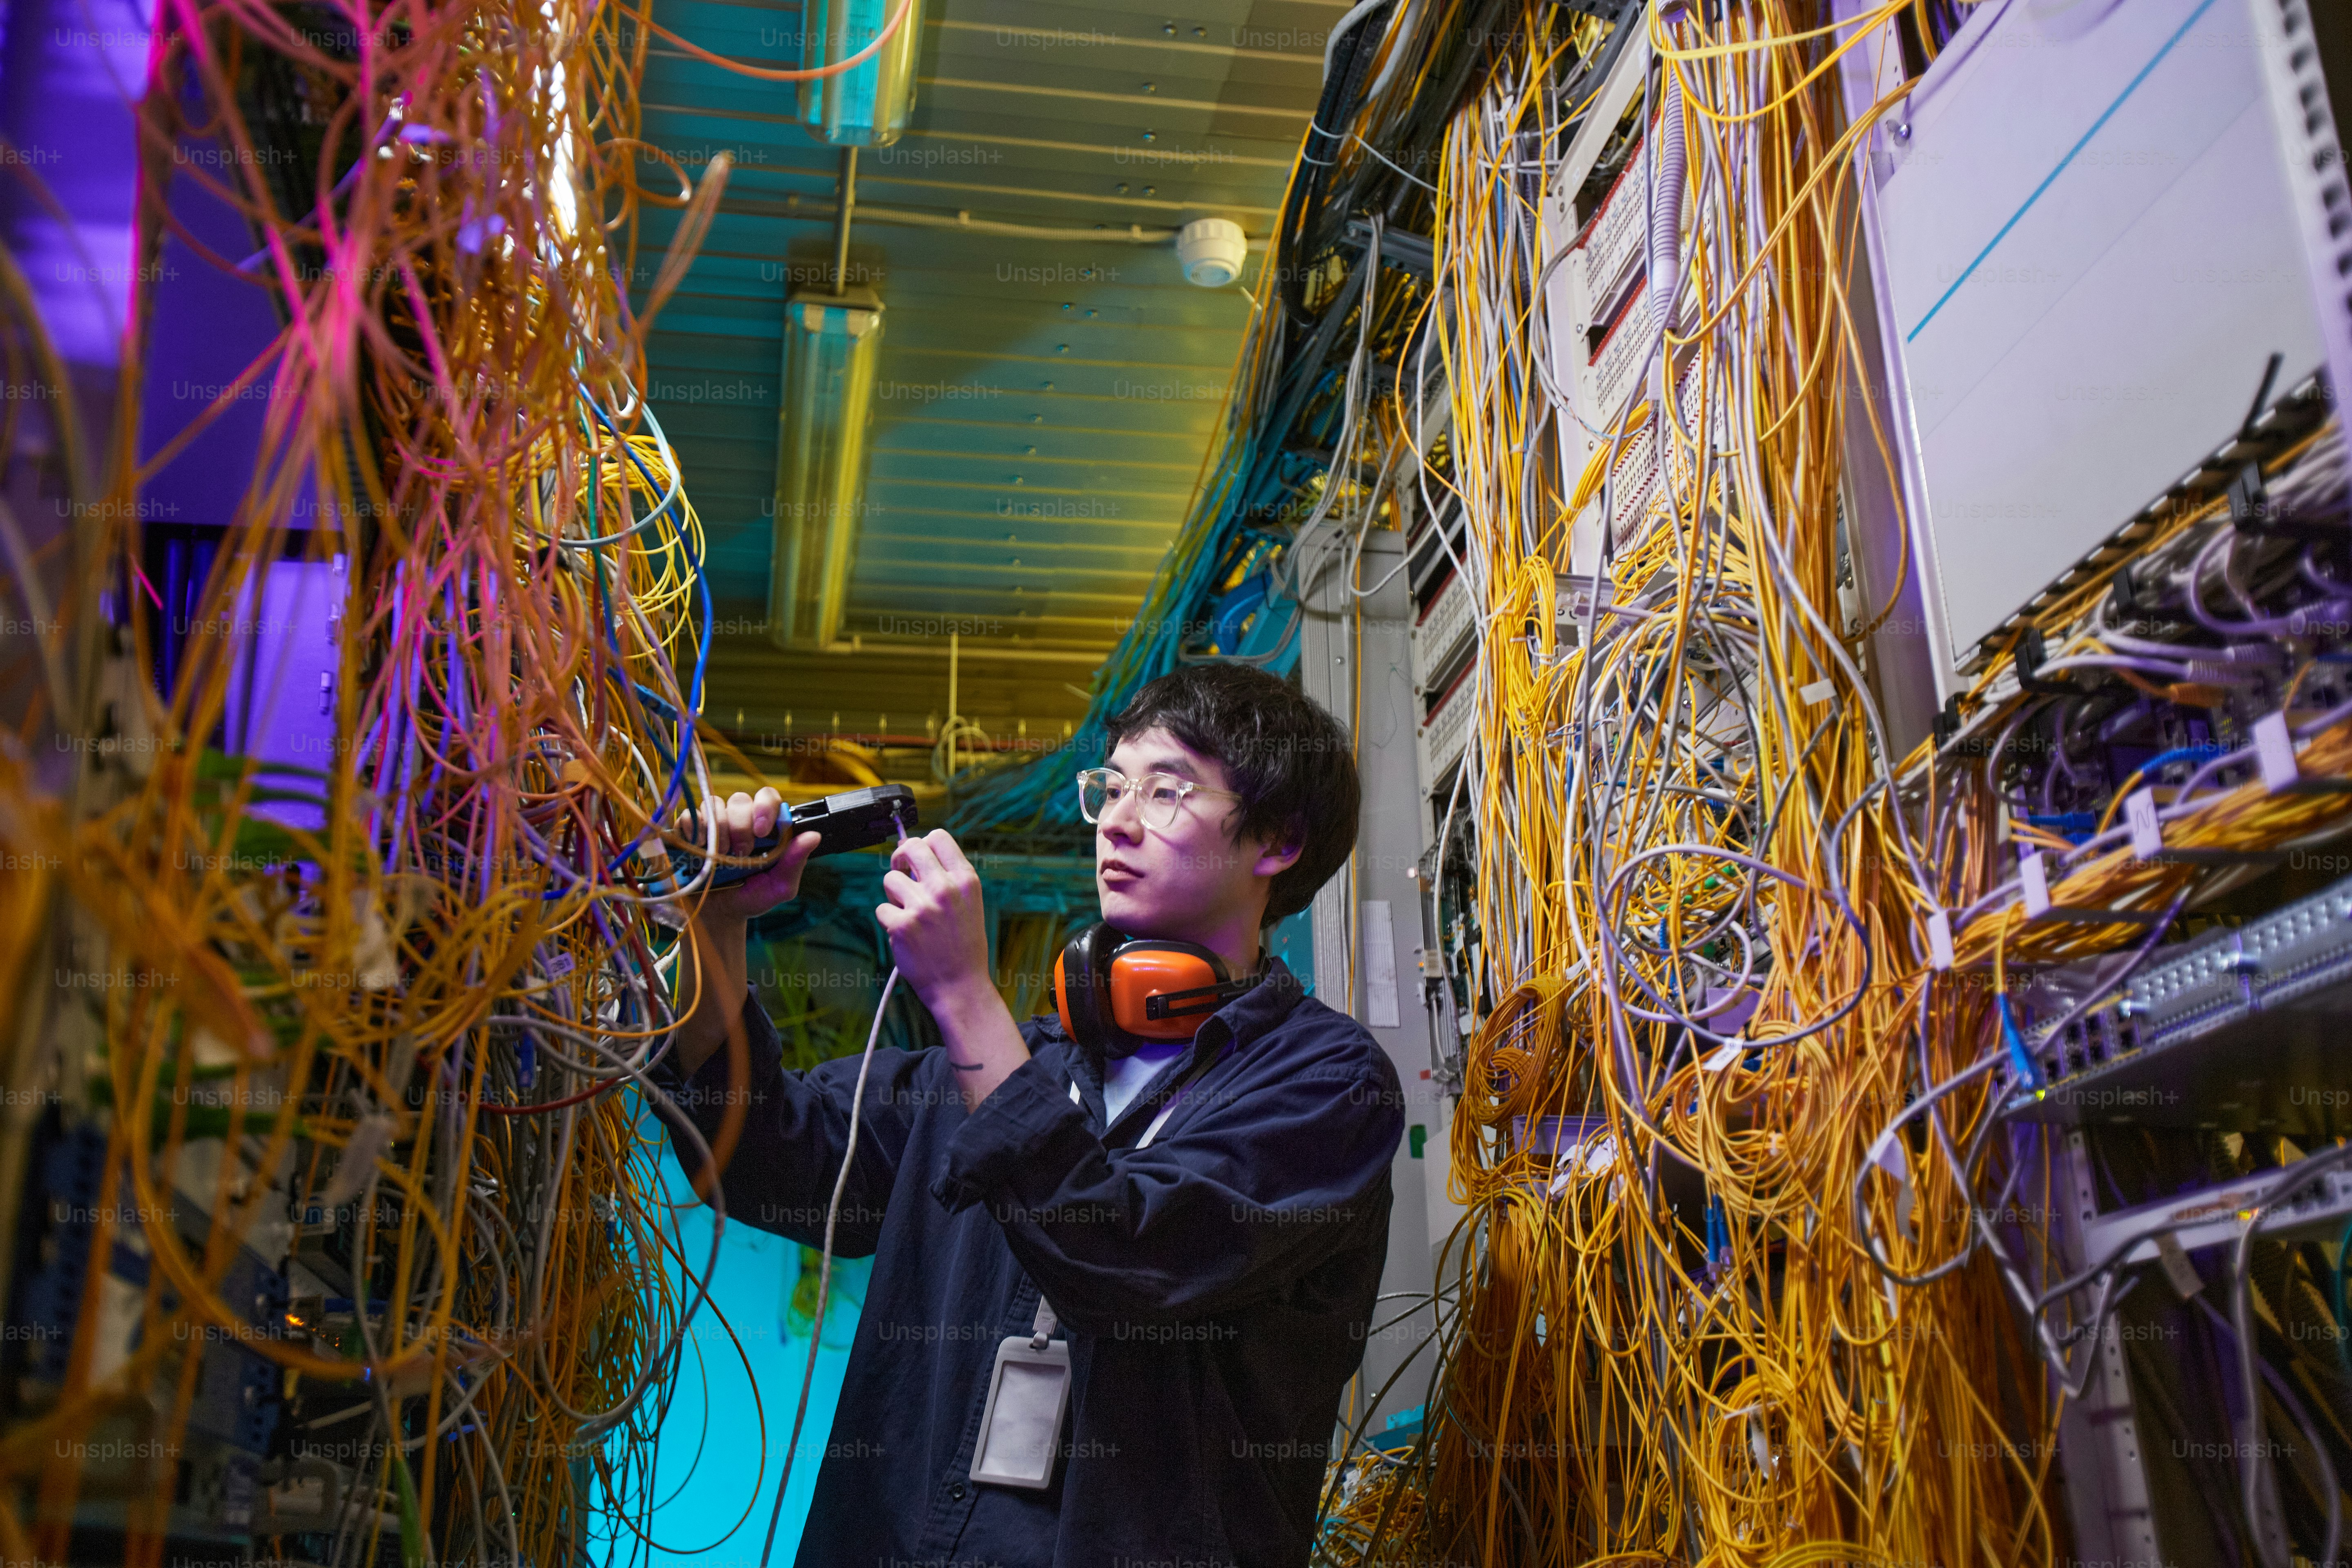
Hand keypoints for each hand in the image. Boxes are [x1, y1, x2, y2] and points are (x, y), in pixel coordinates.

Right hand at [672, 788, 820, 923]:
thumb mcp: (778, 886)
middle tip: (741, 852)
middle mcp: (739, 819)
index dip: (765, 807)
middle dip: (741, 826)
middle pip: (740, 800)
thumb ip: (795, 862)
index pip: (768, 798)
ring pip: (716, 804)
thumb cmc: (751, 897)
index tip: (762, 830)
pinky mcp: (689, 830)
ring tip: (720, 856)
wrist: (718, 916)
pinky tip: (700, 846)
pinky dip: (696, 828)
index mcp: (763, 827)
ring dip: (719, 830)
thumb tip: (814, 836)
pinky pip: (690, 814)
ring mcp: (713, 823)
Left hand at [875, 829, 990, 1010]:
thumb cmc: (963, 945)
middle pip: (911, 848)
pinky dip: (889, 920)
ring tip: (910, 914)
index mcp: (966, 880)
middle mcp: (945, 889)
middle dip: (901, 858)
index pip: (938, 837)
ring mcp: (922, 907)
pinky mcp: (901, 925)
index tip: (917, 859)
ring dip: (894, 895)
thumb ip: (945, 876)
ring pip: (890, 879)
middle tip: (901, 873)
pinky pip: (882, 908)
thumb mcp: (968, 903)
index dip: (923, 844)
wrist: (960, 986)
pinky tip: (906, 934)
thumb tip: (910, 847)